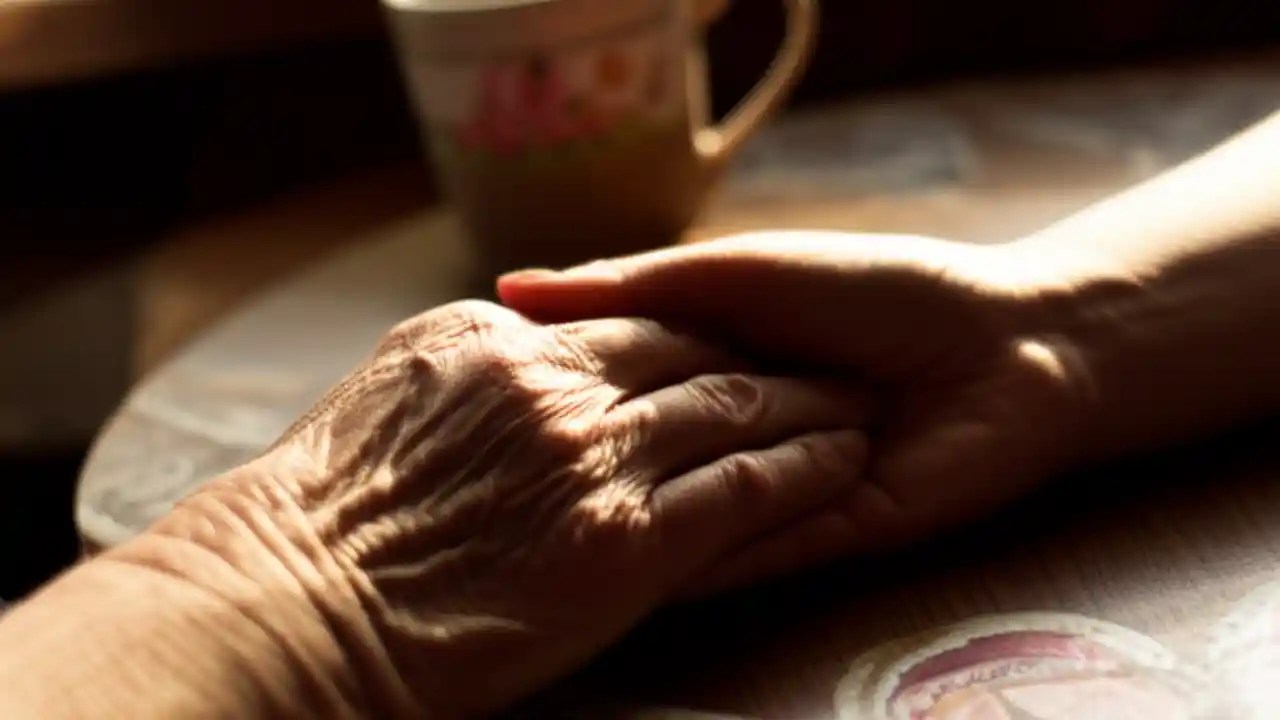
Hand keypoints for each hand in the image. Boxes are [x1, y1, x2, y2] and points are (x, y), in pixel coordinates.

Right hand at [125, 300, 867, 717]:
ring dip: (808, 402)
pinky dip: (806, 468)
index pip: (625, 317)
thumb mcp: (388, 397)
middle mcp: (553, 384)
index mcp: (495, 341)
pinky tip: (847, 459)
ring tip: (862, 401)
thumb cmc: (321, 516)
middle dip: (769, 349)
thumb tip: (517, 334)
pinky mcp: (628, 540)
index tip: (738, 329)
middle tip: (832, 353)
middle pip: (694, 348)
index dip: (691, 321)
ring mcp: (594, 458)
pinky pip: (747, 488)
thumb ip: (468, 358)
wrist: (297, 607)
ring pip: (736, 406)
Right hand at [498, 232, 1101, 591]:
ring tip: (538, 539)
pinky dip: (692, 558)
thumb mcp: (733, 272)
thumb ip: (630, 287)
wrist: (1007, 342)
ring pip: (682, 511)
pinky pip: (745, 551)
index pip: (612, 389)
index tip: (478, 415)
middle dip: (577, 475)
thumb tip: (508, 291)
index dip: (554, 402)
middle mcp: (730, 430)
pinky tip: (618, 572)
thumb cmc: (872, 287)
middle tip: (487, 496)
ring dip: (628, 518)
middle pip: (638, 459)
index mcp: (708, 363)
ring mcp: (771, 489)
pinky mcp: (818, 537)